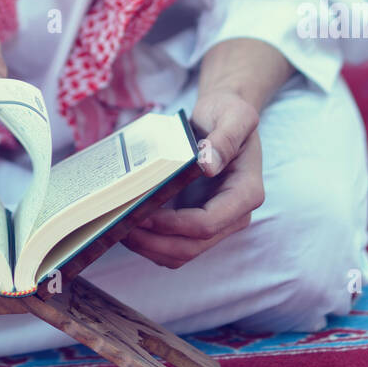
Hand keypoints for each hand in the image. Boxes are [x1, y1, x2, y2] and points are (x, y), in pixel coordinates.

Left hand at [122, 89, 264, 268]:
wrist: (223, 117)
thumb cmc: (228, 113)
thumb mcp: (233, 115)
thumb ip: (225, 138)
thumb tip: (208, 166)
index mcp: (246, 192)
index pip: (210, 222)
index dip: (176, 224)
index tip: (145, 214)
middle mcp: (235, 214)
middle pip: (193, 245)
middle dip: (155, 242)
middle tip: (122, 226)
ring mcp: (218, 222)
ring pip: (183, 252)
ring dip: (150, 248)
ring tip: (121, 229)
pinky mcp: (200, 223)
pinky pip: (176, 246)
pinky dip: (152, 244)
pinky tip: (131, 227)